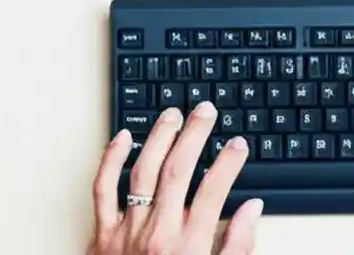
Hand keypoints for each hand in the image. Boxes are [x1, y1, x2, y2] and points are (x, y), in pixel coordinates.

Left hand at [89, 103, 263, 254]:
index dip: (230, 162)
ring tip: (172, 115)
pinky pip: (102, 190)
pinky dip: (110, 160)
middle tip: (206, 111)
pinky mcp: (101, 235)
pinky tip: (122, 138)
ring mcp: (126, 231)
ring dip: (159, 137)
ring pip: (141, 171)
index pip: (214, 190)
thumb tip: (252, 209)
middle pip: (178, 170)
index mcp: (189, 247)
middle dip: (195, 134)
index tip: (238, 145)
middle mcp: (157, 234)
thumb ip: (238, 246)